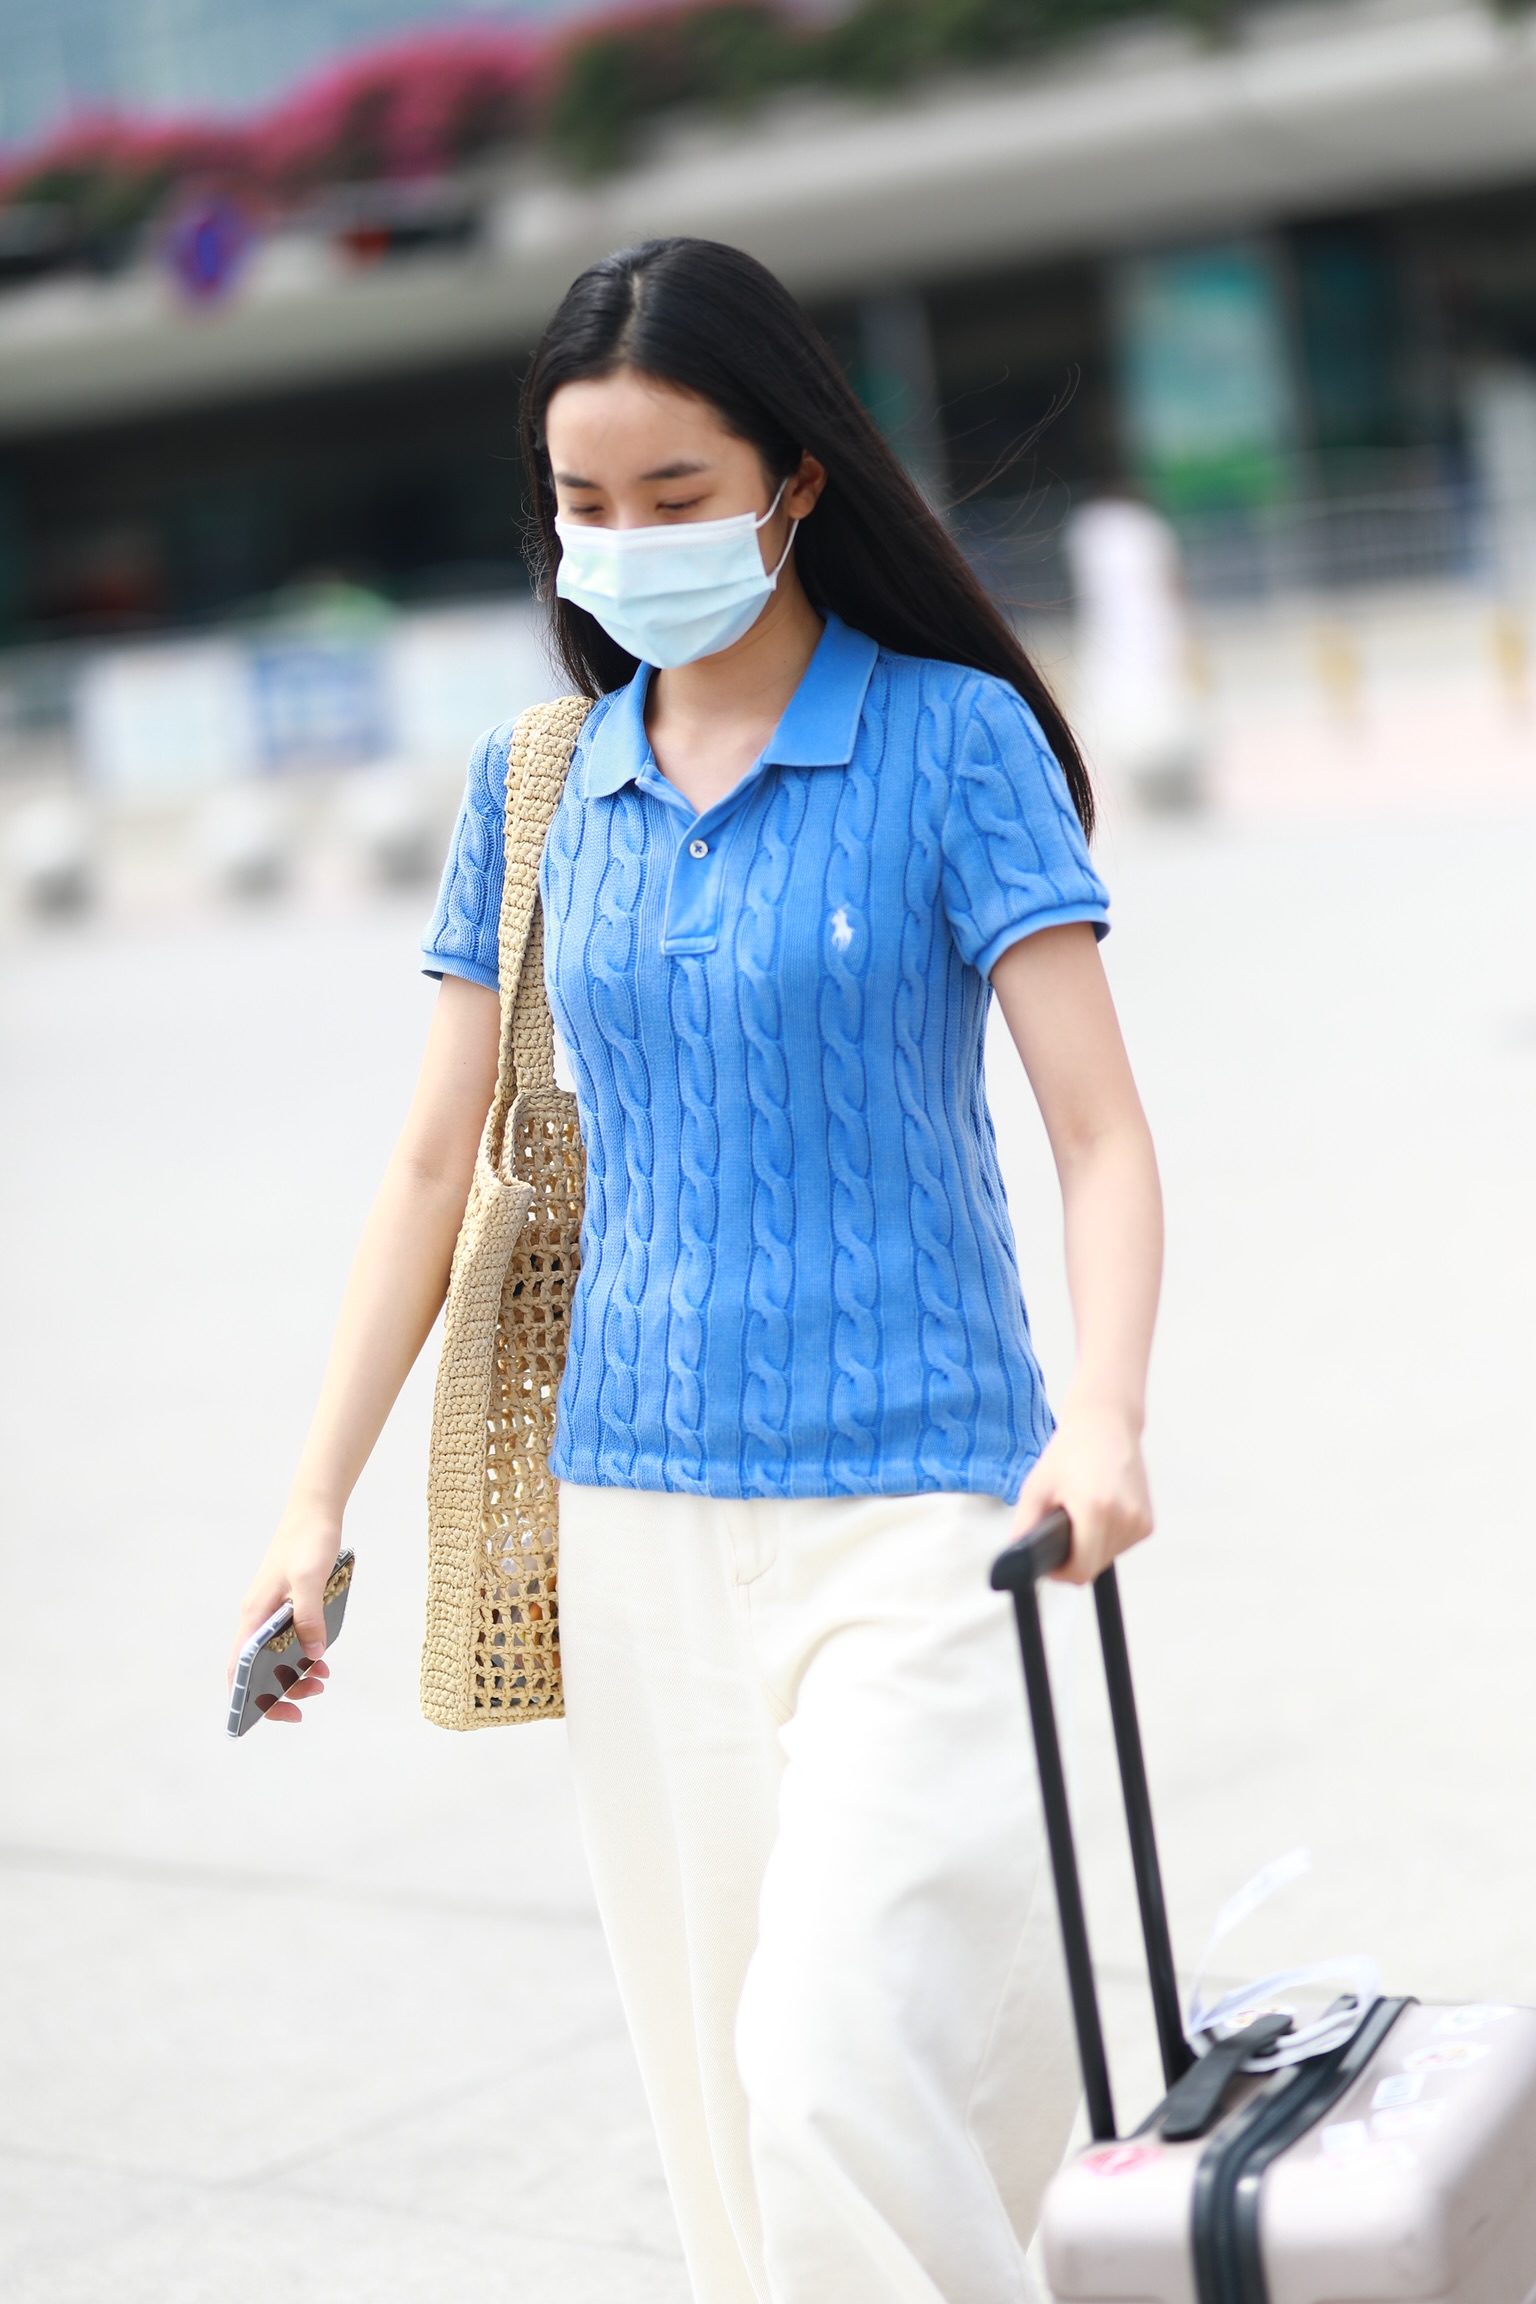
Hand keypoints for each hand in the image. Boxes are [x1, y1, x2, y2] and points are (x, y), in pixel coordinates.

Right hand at [227, 1502, 342, 1725]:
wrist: (315, 1511)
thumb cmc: (308, 1541)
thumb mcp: (310, 1580)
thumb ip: (309, 1618)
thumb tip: (313, 1654)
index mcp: (254, 1615)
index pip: (239, 1669)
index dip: (247, 1698)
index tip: (271, 1714)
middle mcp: (258, 1617)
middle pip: (257, 1669)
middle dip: (280, 1691)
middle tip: (312, 1696)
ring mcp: (272, 1612)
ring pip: (275, 1657)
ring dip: (296, 1674)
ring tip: (322, 1680)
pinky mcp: (288, 1606)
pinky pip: (290, 1640)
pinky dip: (305, 1654)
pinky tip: (323, 1658)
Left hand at [1010, 1402, 1151, 1584]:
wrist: (1106, 1424)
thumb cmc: (1070, 1453)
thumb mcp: (1036, 1488)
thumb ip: (1024, 1527)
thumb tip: (1017, 1558)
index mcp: (1096, 1510)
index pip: (1080, 1571)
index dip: (1060, 1571)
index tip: (1050, 1559)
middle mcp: (1124, 1518)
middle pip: (1093, 1567)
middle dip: (1073, 1557)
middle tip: (1061, 1529)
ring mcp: (1140, 1521)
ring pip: (1107, 1558)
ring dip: (1090, 1547)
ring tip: (1080, 1514)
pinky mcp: (1148, 1522)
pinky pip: (1121, 1546)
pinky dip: (1106, 1538)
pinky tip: (1098, 1511)